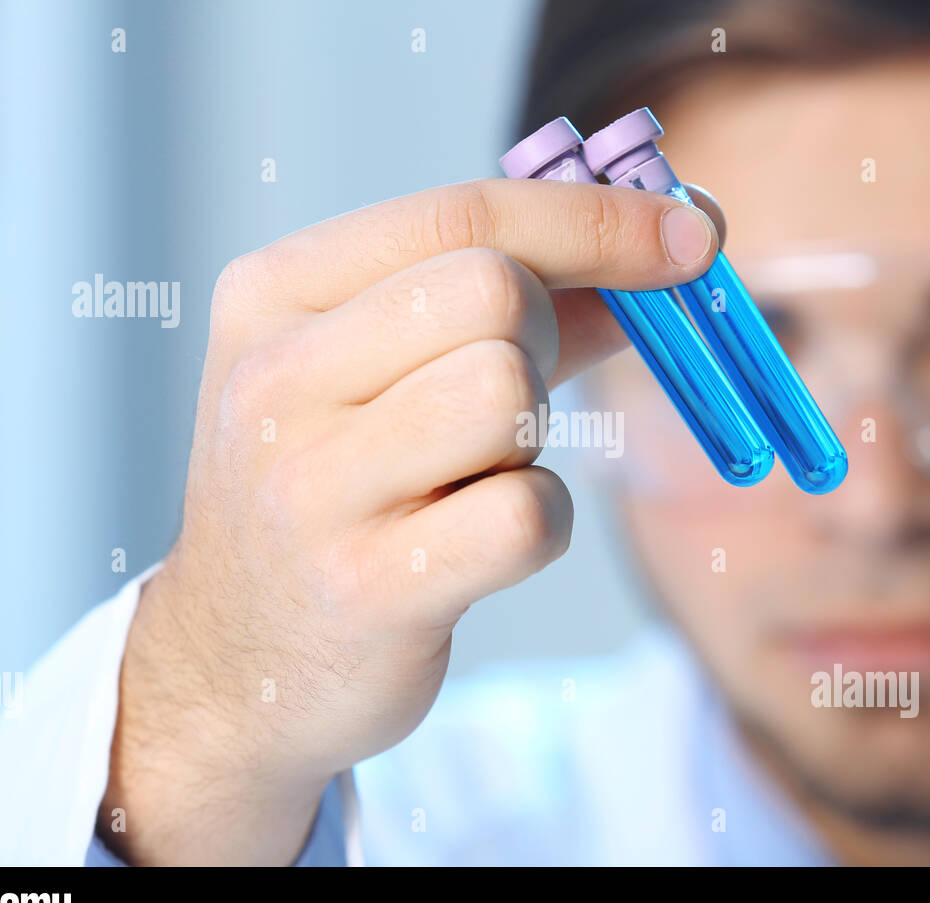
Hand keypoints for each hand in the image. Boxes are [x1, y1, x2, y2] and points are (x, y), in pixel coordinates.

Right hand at [100, 178, 721, 863]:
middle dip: (542, 340)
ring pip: (509, 394)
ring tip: (465, 478)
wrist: (237, 660)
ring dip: (529, 439)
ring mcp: (311, 488)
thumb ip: (519, 304)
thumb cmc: (334, 491)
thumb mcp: (381, 372)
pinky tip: (477, 544)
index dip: (596, 220)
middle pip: (495, 293)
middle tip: (505, 402)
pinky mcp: (366, 588)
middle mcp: (276, 380)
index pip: (460, 216)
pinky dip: (538, 522)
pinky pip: (528, 513)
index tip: (692, 232)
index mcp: (274, 297)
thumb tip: (666, 245)